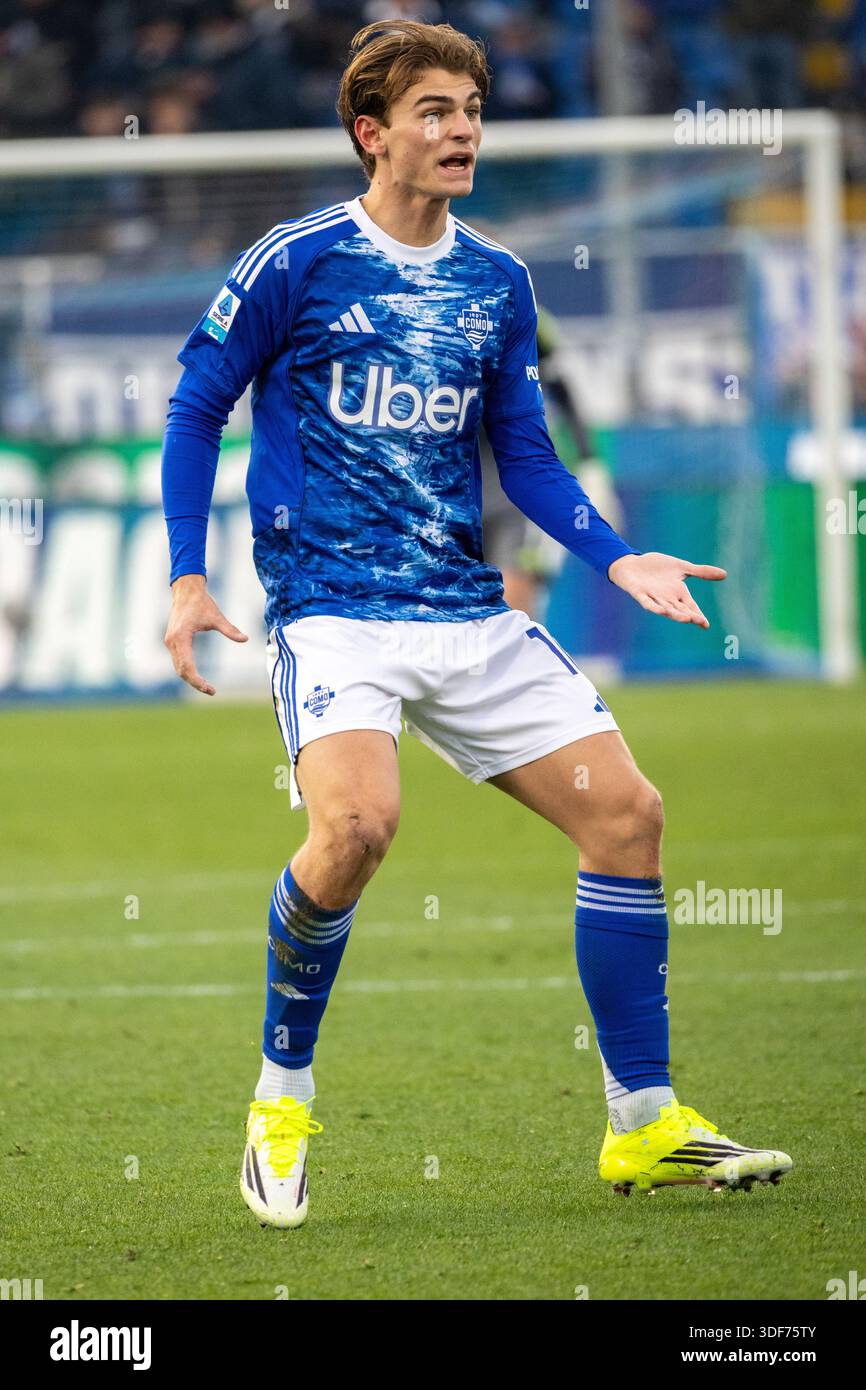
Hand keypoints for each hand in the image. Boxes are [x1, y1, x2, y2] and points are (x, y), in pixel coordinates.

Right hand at [164, 574, 247, 695]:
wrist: (186, 590)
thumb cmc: (201, 603)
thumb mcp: (217, 617)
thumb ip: (230, 630)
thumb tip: (245, 639)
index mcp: (181, 637)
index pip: (187, 667)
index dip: (198, 681)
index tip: (210, 689)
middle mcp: (172, 642)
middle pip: (181, 671)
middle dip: (195, 683)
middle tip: (212, 691)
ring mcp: (170, 642)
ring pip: (178, 667)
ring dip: (190, 678)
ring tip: (207, 686)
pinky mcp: (171, 641)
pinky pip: (178, 660)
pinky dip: (187, 670)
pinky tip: (198, 676)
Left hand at [607, 552, 726, 627]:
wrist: (634, 564)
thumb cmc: (657, 567)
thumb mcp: (682, 567)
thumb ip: (701, 572)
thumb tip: (725, 575)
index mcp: (678, 593)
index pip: (691, 607)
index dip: (698, 615)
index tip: (706, 625)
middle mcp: (667, 598)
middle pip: (680, 610)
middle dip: (689, 615)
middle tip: (698, 621)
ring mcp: (654, 597)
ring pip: (666, 608)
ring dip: (675, 614)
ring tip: (686, 619)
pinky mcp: (640, 594)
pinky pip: (648, 602)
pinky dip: (654, 606)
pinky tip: (661, 610)